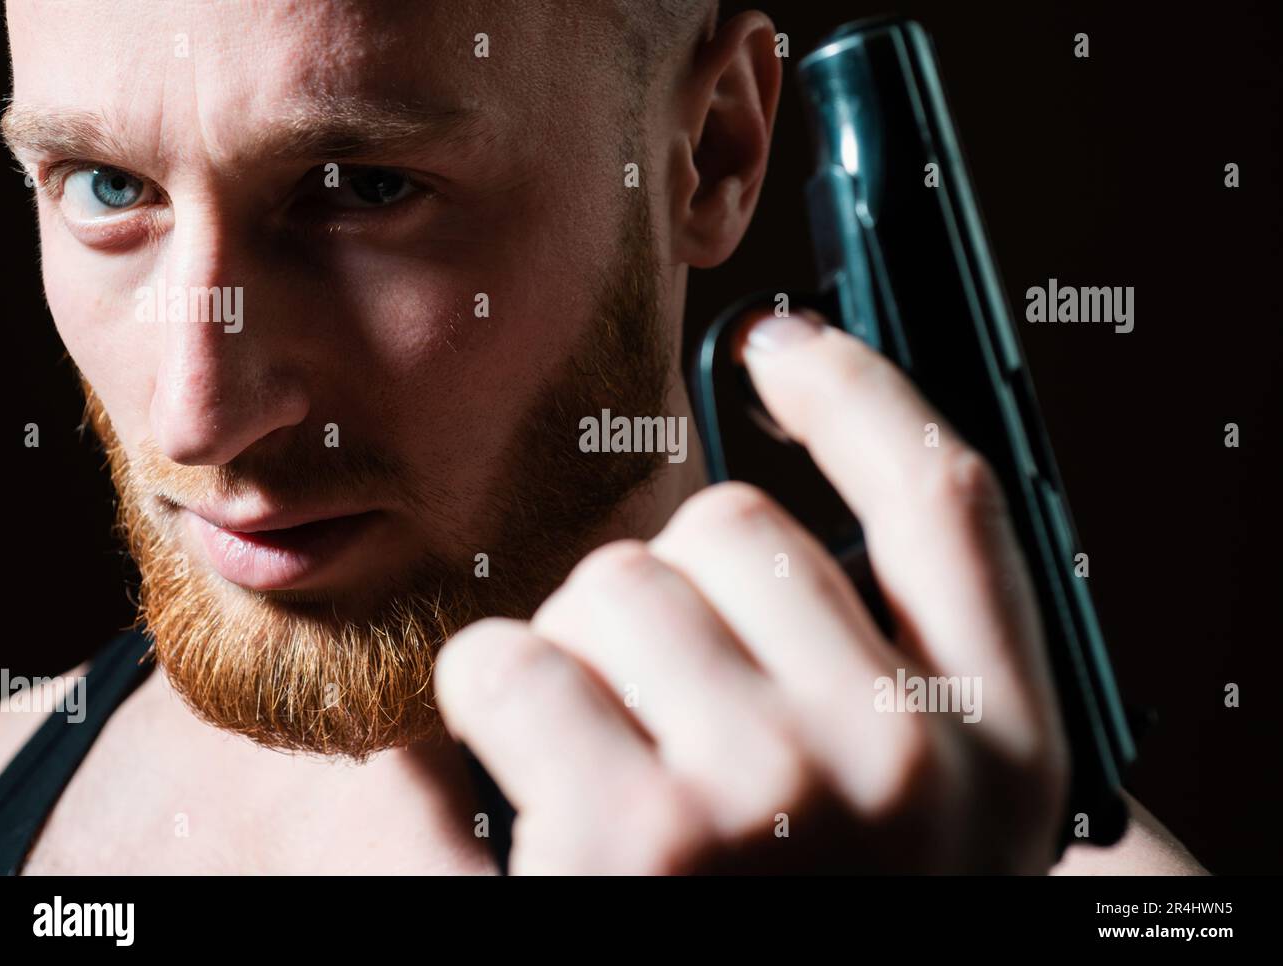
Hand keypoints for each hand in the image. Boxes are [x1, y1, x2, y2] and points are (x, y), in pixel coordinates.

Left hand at [435, 311, 1068, 872]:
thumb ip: (863, 666)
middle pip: (737, 527)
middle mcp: (912, 762)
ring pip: (614, 583)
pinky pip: (511, 660)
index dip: (860, 395)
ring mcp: (776, 796)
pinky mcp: (634, 834)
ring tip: (604, 770)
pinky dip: (489, 706)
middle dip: (666, 594)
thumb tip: (732, 512)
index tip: (782, 342)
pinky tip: (527, 788)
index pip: (948, 499)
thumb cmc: (797, 922)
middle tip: (661, 712)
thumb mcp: (895, 817)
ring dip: (580, 657)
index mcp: (1001, 749)